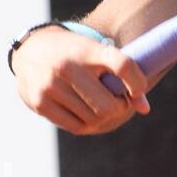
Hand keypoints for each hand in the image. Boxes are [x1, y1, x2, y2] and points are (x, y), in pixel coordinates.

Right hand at [13, 27, 150, 134]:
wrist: (31, 49)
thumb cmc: (77, 52)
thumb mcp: (99, 52)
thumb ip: (124, 75)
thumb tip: (144, 109)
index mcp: (87, 50)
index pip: (122, 65)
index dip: (137, 82)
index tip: (139, 90)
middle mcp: (67, 67)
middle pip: (108, 105)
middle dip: (120, 107)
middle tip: (120, 101)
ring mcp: (51, 87)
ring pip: (94, 119)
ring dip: (105, 117)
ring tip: (104, 105)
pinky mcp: (40, 104)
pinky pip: (77, 127)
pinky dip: (90, 124)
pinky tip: (90, 113)